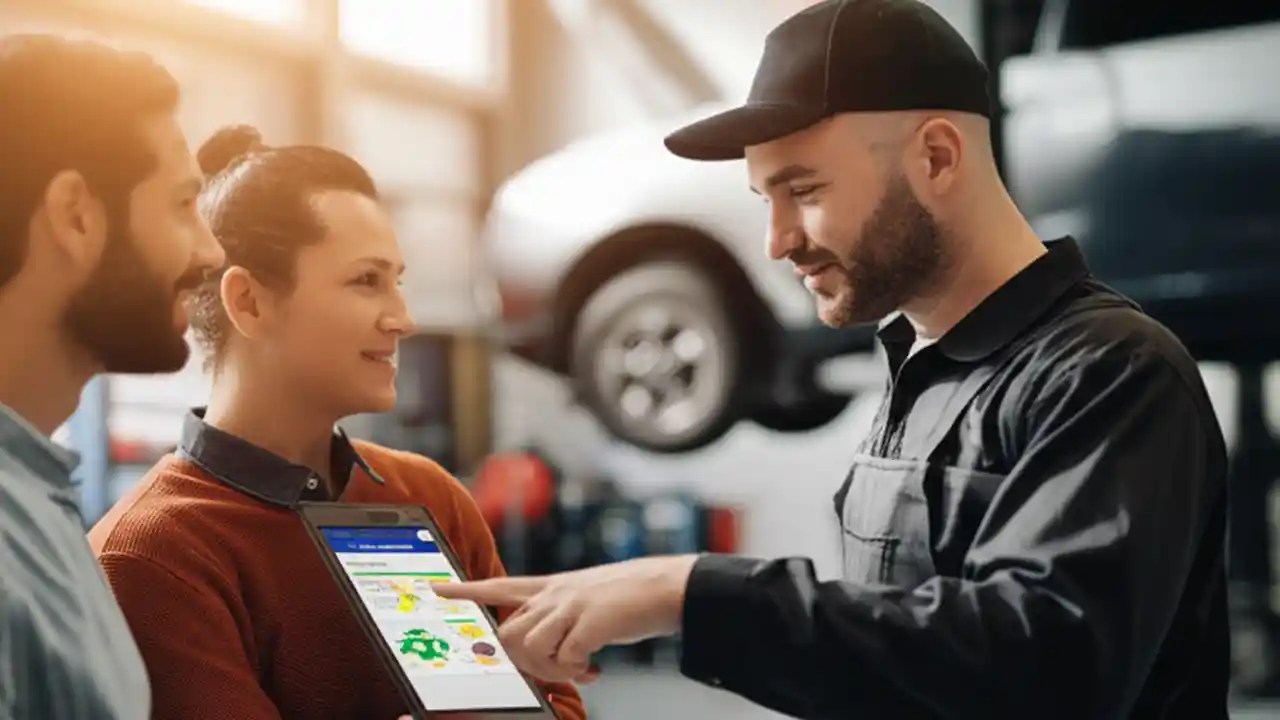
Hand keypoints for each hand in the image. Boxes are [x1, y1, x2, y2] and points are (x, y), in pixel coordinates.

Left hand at [433, 555, 699, 682]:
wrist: (666, 586)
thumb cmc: (627, 597)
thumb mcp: (584, 599)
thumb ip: (559, 617)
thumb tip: (545, 651)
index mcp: (551, 587)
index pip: (497, 587)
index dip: (464, 590)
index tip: (434, 590)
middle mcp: (555, 594)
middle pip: (508, 634)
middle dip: (526, 662)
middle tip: (558, 669)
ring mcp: (571, 606)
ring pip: (530, 647)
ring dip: (554, 669)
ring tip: (581, 666)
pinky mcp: (590, 621)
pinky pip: (566, 657)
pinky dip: (579, 671)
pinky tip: (596, 667)